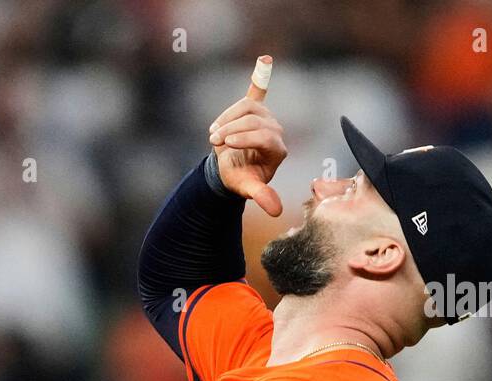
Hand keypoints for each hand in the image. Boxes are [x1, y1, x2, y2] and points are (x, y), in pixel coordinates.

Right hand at [208, 82, 286, 215]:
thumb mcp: (247, 188)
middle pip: (254, 120)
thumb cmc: (238, 179)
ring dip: (228, 118)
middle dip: (231, 130)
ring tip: (215, 133)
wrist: (229, 170)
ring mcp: (265, 118)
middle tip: (214, 142)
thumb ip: (262, 195)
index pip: (264, 135)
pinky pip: (257, 91)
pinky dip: (260, 75)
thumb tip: (277, 211)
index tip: (224, 144)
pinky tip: (265, 59)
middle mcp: (274, 130)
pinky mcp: (253, 109)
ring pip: (247, 107)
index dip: (244, 138)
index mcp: (277, 149)